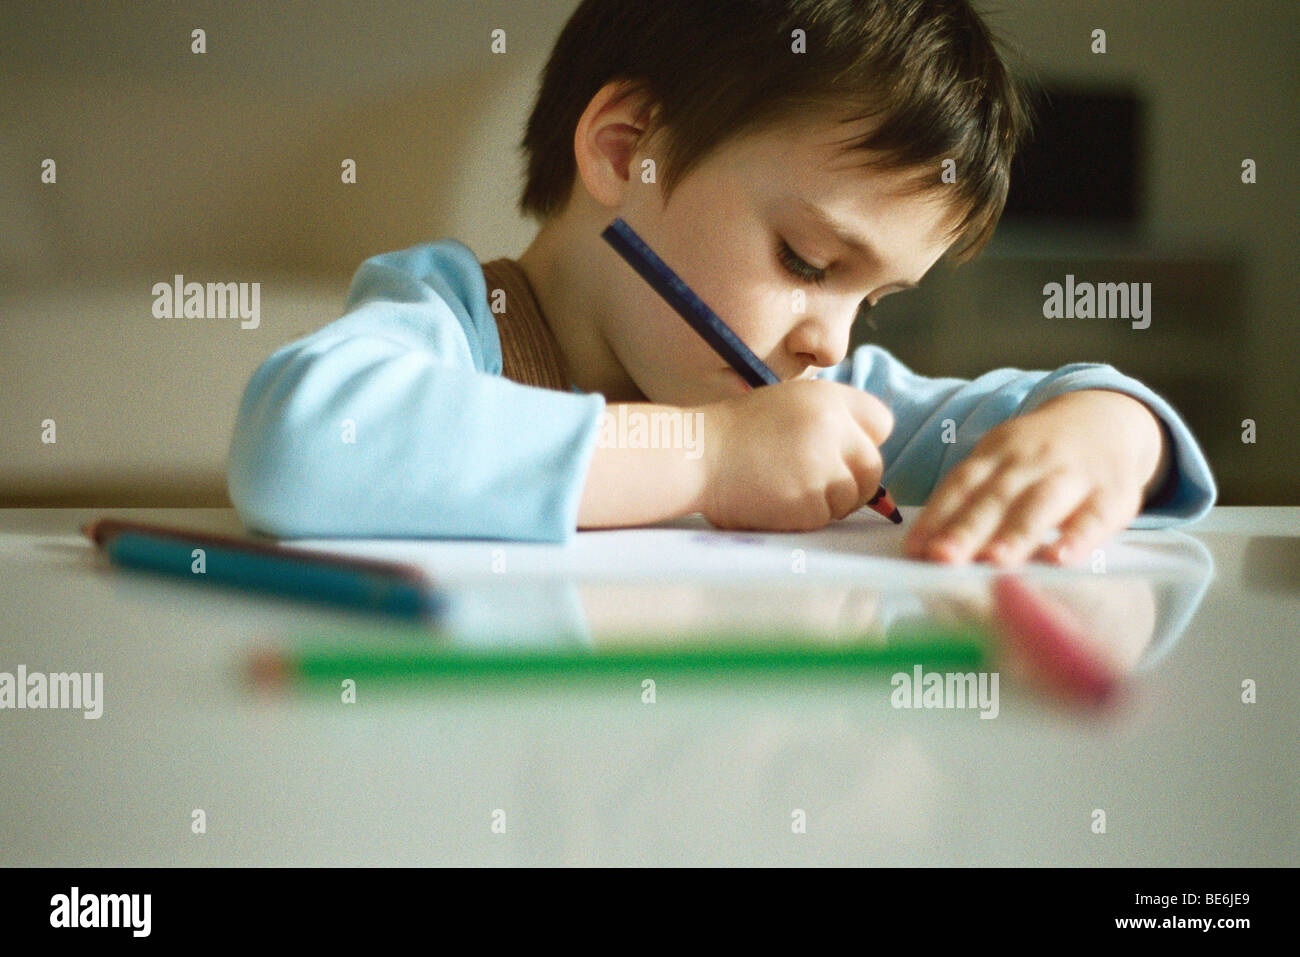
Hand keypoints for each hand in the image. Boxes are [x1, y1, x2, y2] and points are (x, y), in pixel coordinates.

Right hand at [695, 379, 892, 531]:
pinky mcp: (810, 502)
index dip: (863, 442)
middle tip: (814, 482)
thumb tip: (865, 458)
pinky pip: (824, 518)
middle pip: (873, 467)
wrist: (695, 457)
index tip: (841, 453)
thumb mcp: (787, 405)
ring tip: (784, 487)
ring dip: (825, 502)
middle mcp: (832, 427)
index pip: (880, 422)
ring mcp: (823, 466)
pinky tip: (773, 501)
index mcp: (827, 398)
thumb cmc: (735, 435)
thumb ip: (829, 422)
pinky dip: (802, 517)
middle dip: (851, 482)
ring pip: (851, 498)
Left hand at [903, 389, 1169, 566]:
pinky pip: (1092, 517)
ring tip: (994, 562)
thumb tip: (922, 547)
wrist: (1105, 418)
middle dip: (966, 529)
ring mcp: (1071, 475)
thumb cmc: (1038, 457)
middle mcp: (1029, 461)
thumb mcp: (1000, 462)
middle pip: (993, 498)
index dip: (936, 516)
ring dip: (1015, 535)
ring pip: (1039, 506)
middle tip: (942, 557)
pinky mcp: (1110, 495)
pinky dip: (1077, 538)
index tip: (915, 549)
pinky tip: (1060, 559)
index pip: (960, 484)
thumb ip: (967, 500)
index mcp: (995, 453)